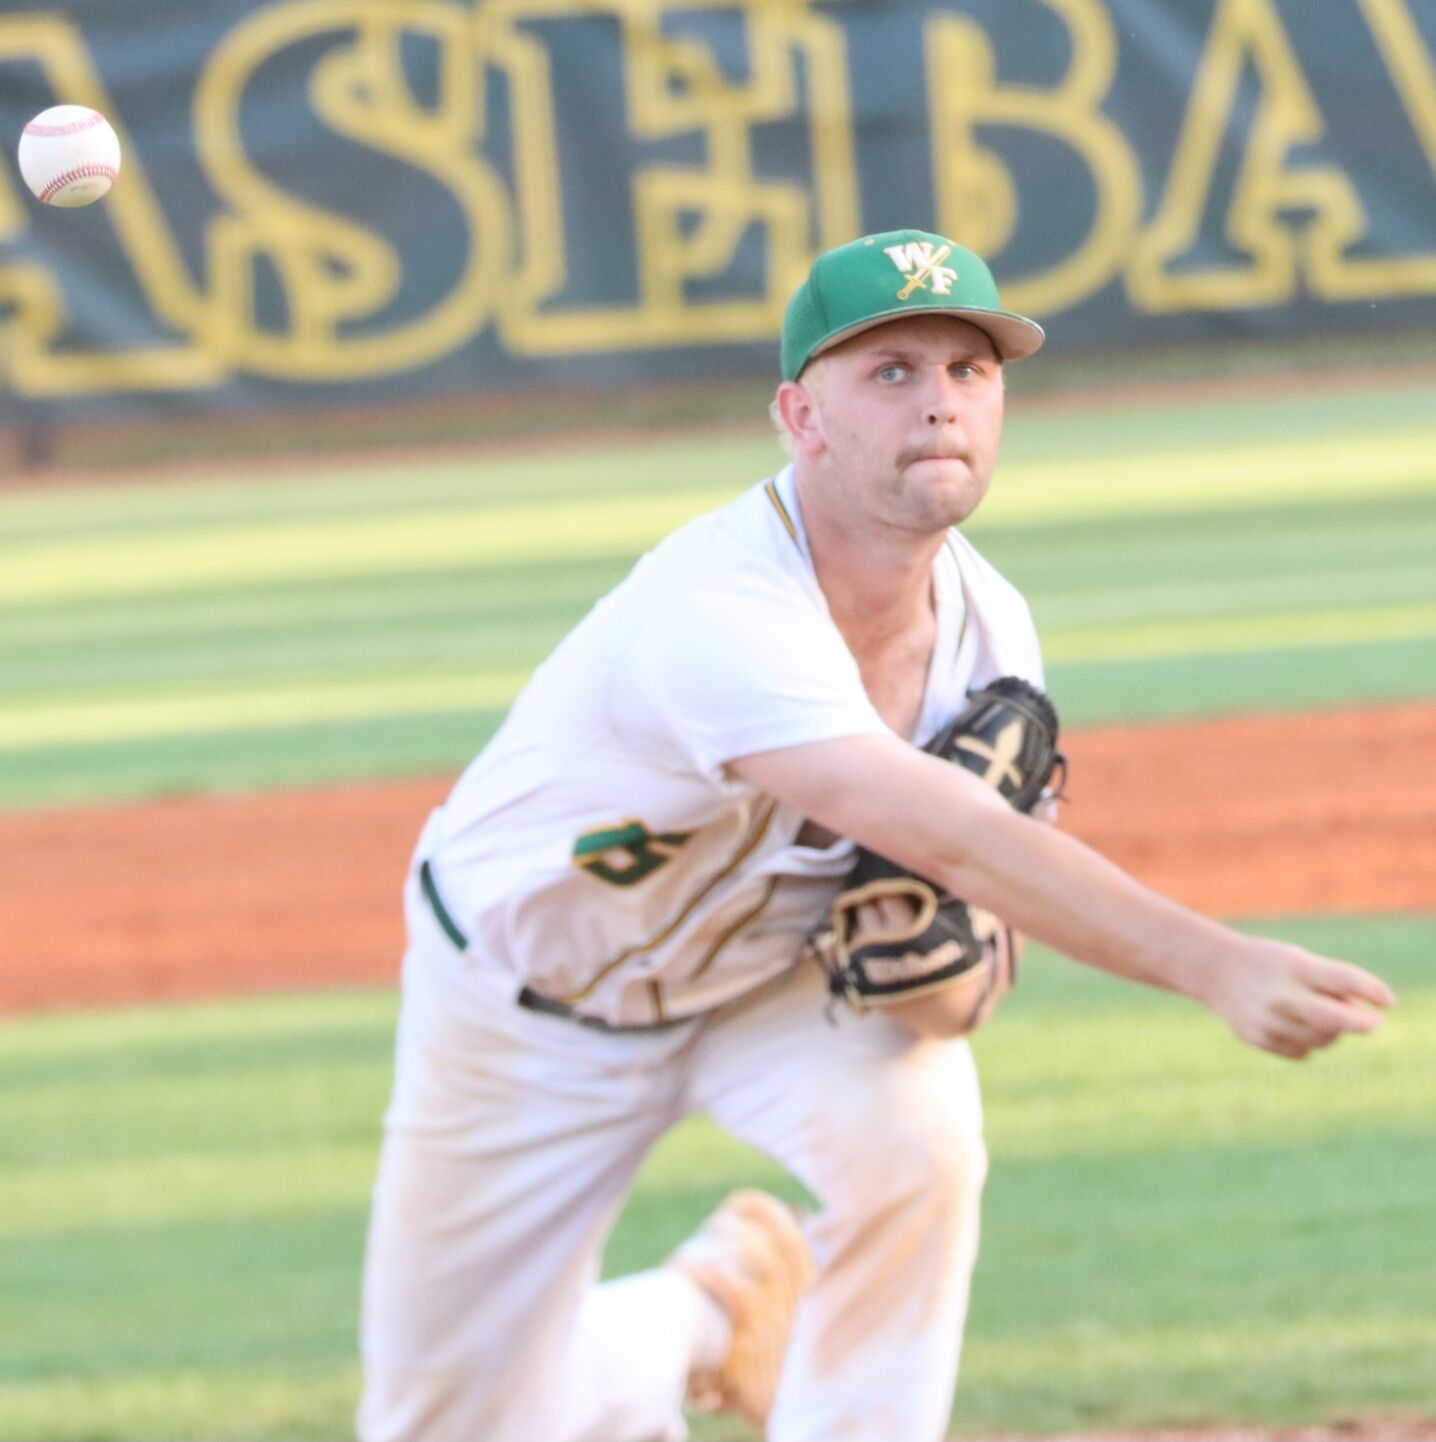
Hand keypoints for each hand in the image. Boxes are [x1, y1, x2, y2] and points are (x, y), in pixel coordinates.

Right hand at [1200, 936, 1394, 1059]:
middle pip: (1336, 1019)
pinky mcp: (1257, 1038)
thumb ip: (1333, 985)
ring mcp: (1268, 1020)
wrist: (1214, 969)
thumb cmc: (1269, 963)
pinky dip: (1306, 1041)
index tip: (1388, 1002)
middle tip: (1372, 1023)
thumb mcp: (1300, 961)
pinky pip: (1302, 1051)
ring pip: (1322, 1039)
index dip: (1372, 991)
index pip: (1343, 979)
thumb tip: (1365, 1019)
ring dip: (1330, 1030)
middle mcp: (1280, 994)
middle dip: (1361, 1023)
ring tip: (1315, 1013)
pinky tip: (1291, 1025)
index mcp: (1294, 967)